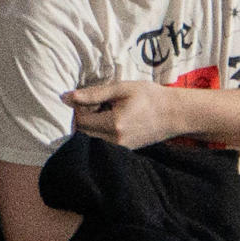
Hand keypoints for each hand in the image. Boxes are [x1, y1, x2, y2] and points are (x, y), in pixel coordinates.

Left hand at [63, 77, 194, 150]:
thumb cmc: (149, 96)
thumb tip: (65, 97)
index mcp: (114, 124)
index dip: (81, 107)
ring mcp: (119, 149)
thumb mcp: (121, 88)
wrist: (174, 114)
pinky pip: (101, 143)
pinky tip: (113, 120)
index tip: (94, 98)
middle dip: (85, 117)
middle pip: (83, 132)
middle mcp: (115, 141)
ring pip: (90, 139)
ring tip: (107, 111)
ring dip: (92, 125)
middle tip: (100, 103)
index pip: (81, 120)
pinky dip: (101, 131)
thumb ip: (93, 94)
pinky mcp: (123, 151)